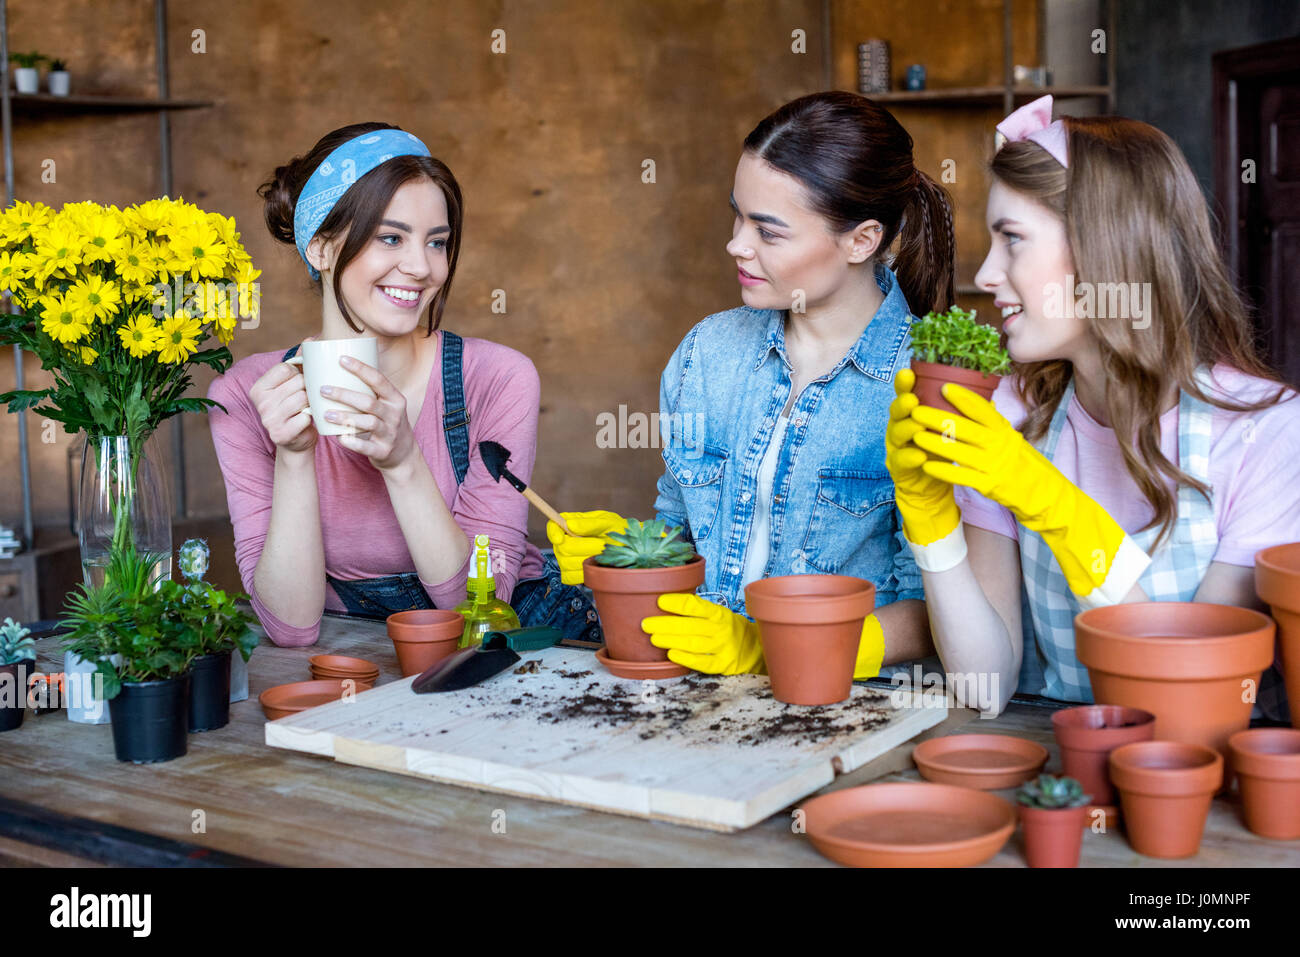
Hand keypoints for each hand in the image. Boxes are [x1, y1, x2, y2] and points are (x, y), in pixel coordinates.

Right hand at [251, 349, 317, 454]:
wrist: (296, 442)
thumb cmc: (295, 409)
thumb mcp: (292, 385)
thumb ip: (299, 362)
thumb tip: (311, 340)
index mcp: (258, 388)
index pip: (285, 368)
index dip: (299, 373)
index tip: (300, 382)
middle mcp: (260, 403)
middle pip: (296, 382)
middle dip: (308, 388)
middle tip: (308, 398)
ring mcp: (269, 419)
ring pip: (302, 398)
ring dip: (311, 403)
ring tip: (309, 407)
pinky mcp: (280, 434)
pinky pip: (305, 417)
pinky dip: (311, 418)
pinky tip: (308, 420)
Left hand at [321, 354, 416, 473]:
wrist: (403, 453)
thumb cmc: (387, 422)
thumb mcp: (387, 404)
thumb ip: (370, 391)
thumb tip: (340, 368)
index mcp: (395, 399)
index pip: (378, 380)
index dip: (360, 368)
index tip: (341, 359)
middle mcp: (394, 415)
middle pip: (369, 402)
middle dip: (344, 395)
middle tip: (323, 390)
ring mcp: (390, 433)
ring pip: (367, 423)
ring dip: (345, 417)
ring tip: (326, 414)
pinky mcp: (383, 450)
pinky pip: (366, 446)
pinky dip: (352, 442)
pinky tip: (339, 436)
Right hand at [545, 510, 628, 585]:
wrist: (629, 547)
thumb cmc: (616, 530)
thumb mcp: (608, 521)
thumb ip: (590, 523)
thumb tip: (569, 525)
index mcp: (569, 523)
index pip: (553, 526)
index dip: (553, 533)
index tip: (560, 538)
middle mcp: (564, 541)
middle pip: (562, 548)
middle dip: (584, 547)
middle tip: (602, 544)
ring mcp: (566, 558)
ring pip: (567, 564)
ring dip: (587, 560)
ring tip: (602, 555)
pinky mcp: (572, 574)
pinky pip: (571, 578)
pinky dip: (584, 573)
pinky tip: (595, 567)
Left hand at [641, 593, 763, 674]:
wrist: (752, 648)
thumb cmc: (725, 629)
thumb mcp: (716, 614)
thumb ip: (695, 610)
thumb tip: (663, 603)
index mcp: (718, 613)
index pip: (695, 605)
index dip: (676, 603)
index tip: (660, 601)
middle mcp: (721, 629)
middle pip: (690, 626)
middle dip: (665, 624)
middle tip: (646, 624)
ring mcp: (722, 647)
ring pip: (693, 644)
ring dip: (671, 640)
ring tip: (654, 638)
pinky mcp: (722, 664)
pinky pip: (701, 662)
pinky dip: (685, 658)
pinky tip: (671, 654)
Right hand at [885, 369, 959, 545]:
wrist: (931, 484)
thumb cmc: (941, 449)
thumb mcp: (950, 429)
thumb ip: (960, 413)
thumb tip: (991, 398)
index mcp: (913, 412)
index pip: (907, 393)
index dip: (904, 383)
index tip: (908, 372)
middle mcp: (900, 425)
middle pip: (896, 411)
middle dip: (902, 404)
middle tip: (912, 400)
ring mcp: (897, 446)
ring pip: (896, 433)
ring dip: (906, 428)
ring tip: (917, 426)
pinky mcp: (898, 467)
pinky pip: (900, 461)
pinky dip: (909, 457)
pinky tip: (919, 455)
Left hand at [907, 382, 1058, 527]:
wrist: (1045, 494)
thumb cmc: (1025, 464)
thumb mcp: (1012, 439)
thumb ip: (993, 424)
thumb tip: (976, 402)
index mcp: (1004, 430)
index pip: (983, 409)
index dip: (964, 398)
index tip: (944, 387)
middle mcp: (1000, 445)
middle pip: (965, 428)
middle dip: (938, 419)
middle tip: (916, 410)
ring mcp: (994, 465)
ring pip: (960, 451)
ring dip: (935, 443)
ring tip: (915, 436)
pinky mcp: (989, 485)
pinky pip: (962, 477)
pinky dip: (943, 471)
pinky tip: (926, 466)